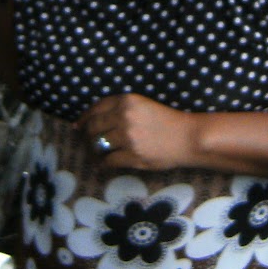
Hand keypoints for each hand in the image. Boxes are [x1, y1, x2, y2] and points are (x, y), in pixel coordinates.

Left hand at [76, 93, 197, 170]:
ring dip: (94, 151)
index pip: (96, 108)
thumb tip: (94, 119)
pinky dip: (102, 165)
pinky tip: (102, 167)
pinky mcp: (133, 155)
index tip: (79, 125)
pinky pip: (108, 161)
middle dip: (86, 136)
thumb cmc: (168, 121)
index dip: (85, 117)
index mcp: (127, 101)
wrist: (188, 137)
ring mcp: (128, 137)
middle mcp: (124, 117)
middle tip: (86, 142)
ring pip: (98, 145)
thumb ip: (122, 109)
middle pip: (93, 127)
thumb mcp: (144, 106)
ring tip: (94, 155)